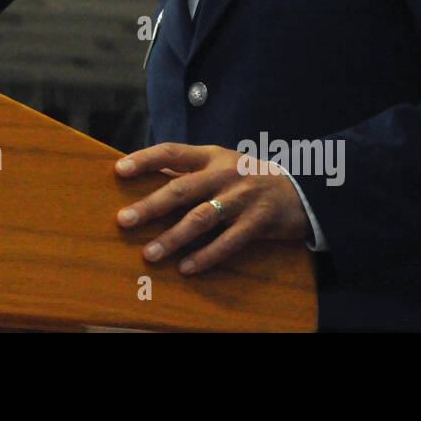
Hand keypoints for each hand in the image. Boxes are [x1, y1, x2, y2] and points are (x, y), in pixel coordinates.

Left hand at [115, 143, 308, 274]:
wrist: (301, 191)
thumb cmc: (247, 178)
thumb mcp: (220, 165)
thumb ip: (188, 171)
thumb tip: (145, 176)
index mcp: (211, 156)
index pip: (172, 152)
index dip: (145, 159)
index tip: (119, 170)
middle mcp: (225, 173)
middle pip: (181, 189)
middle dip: (150, 206)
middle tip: (123, 220)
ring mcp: (242, 197)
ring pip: (202, 218)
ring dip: (173, 238)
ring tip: (150, 254)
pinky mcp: (258, 222)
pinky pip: (228, 242)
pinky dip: (206, 256)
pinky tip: (186, 268)